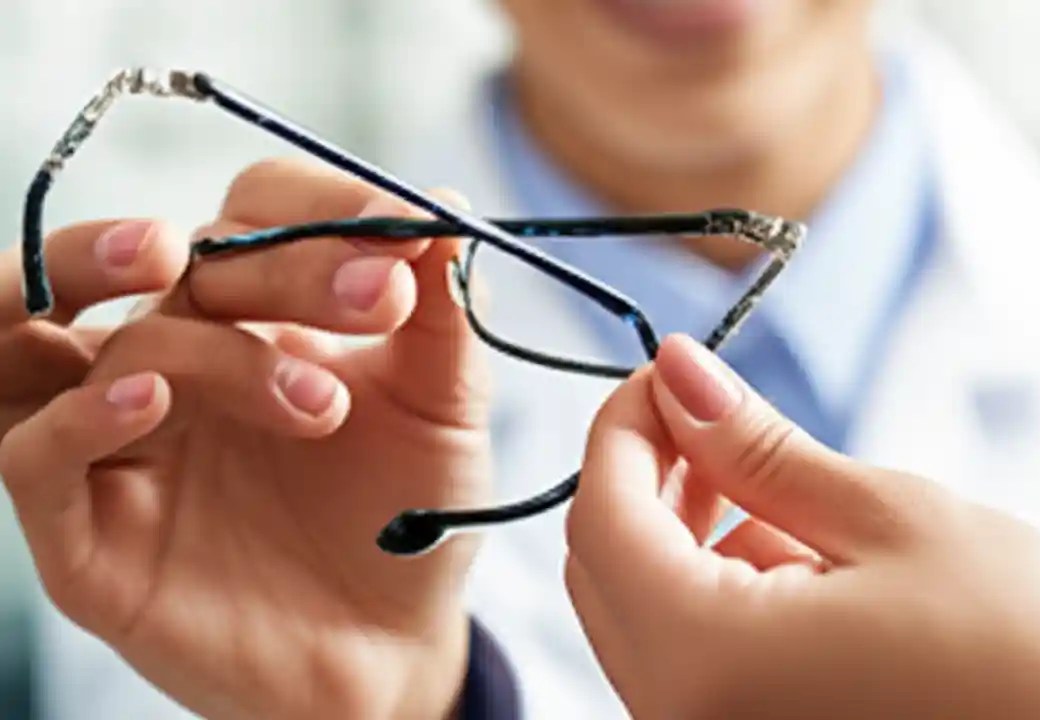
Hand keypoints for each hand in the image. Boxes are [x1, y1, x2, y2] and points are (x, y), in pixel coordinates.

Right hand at [0, 159, 490, 719]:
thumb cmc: (407, 517)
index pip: (246, 215)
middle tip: (372, 292)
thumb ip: (439, 311)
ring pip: (62, 338)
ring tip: (291, 364)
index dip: (319, 210)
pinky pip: (34, 456)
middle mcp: (171, 361)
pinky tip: (153, 401)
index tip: (408, 236)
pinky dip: (82, 414)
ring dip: (175, 330)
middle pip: (162, 266)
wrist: (392, 648)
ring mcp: (121, 444)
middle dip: (265, 262)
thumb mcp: (442, 406)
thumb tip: (446, 205)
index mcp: (251, 316)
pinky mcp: (85, 535)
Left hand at [565, 335, 1039, 719]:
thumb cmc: (1027, 653)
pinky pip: (690, 658)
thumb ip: (758, 449)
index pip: (601, 514)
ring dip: (686, 532)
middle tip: (717, 419)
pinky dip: (719, 592)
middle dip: (650, 474)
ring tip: (780, 493)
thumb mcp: (887, 519)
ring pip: (644, 611)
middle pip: (605, 566)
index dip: (625, 424)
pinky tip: (798, 564)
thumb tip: (679, 374)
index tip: (673, 371)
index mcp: (703, 659)